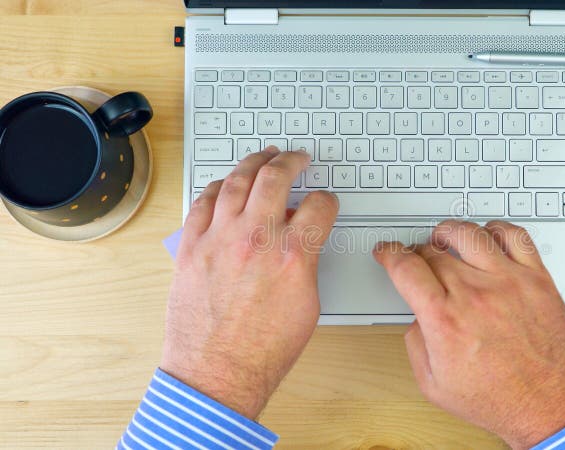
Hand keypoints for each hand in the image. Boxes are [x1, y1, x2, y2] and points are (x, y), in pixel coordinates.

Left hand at [161, 147, 338, 418]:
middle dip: (290, 161)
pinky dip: (215, 188)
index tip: (324, 202)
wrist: (218, 374)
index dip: (326, 200)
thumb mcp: (307, 305)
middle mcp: (256, 240)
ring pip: (236, 182)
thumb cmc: (262, 350)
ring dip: (252, 163)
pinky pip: (202, 203)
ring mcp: (220, 240)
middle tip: (295, 156)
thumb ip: (306, 263)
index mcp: (292, 256)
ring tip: (262, 156)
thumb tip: (302, 242)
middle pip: (275, 179)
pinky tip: (224, 184)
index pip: (318, 207)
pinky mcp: (191, 249)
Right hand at [373, 220, 564, 448]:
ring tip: (446, 241)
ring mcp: (510, 283)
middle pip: (433, 250)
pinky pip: (515, 236)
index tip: (388, 252)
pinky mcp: (538, 280)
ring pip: (469, 234)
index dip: (389, 254)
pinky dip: (495, 230)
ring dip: (449, 233)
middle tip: (417, 259)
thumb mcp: (433, 383)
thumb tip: (418, 313)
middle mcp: (476, 295)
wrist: (549, 408)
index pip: (406, 266)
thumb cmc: (499, 400)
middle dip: (417, 251)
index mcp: (445, 320)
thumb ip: (415, 341)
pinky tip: (487, 239)